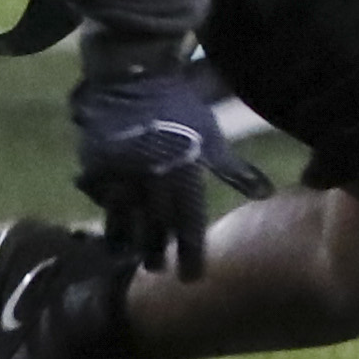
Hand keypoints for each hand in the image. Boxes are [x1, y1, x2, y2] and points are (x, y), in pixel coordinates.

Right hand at [71, 62, 272, 278]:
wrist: (135, 81)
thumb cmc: (182, 112)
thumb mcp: (212, 140)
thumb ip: (235, 171)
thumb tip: (266, 195)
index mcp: (181, 175)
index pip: (188, 223)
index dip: (191, 251)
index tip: (192, 277)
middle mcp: (148, 180)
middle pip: (152, 226)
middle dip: (154, 250)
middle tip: (156, 270)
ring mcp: (116, 174)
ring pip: (120, 216)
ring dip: (124, 239)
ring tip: (125, 259)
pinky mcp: (92, 165)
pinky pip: (97, 195)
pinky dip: (103, 209)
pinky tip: (104, 223)